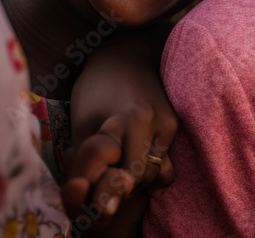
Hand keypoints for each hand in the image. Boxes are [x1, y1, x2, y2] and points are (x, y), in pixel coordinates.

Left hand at [60, 27, 176, 227]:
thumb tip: (81, 196)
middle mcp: (150, 122)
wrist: (128, 57)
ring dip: (132, 186)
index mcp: (122, 118)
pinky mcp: (175, 126)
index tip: (78, 193)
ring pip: (153, 176)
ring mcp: (167, 124)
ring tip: (113, 178)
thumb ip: (84, 157)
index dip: (92, 184)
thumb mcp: (81, 119)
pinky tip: (134, 172)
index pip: (110, 166)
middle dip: (114, 191)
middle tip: (96, 191)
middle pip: (135, 178)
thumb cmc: (97, 88)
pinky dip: (151, 178)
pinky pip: (166, 167)